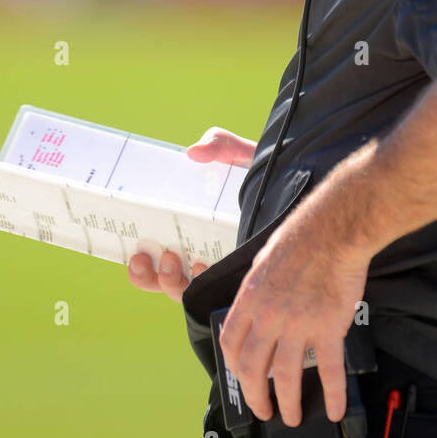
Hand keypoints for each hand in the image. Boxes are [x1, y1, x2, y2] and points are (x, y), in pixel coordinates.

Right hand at [127, 125, 257, 301]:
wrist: (300, 182)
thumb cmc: (261, 173)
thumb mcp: (237, 155)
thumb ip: (219, 144)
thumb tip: (194, 152)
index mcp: (190, 233)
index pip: (155, 261)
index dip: (140, 269)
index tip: (136, 255)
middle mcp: (203, 256)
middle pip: (166, 284)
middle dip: (151, 279)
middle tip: (152, 258)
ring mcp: (224, 267)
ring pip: (187, 293)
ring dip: (173, 283)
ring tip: (176, 260)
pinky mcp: (244, 272)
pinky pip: (220, 291)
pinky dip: (205, 284)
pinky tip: (205, 267)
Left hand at [216, 202, 369, 427]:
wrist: (334, 228)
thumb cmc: (303, 236)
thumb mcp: (264, 260)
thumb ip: (258, 290)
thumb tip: (256, 309)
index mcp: (251, 298)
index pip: (231, 343)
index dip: (234, 366)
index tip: (242, 376)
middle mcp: (269, 315)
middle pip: (253, 368)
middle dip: (256, 396)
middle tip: (263, 408)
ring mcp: (298, 324)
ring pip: (286, 376)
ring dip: (288, 402)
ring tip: (291, 415)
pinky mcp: (328, 327)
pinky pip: (329, 370)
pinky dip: (332, 395)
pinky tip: (333, 409)